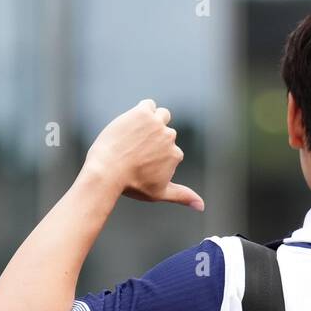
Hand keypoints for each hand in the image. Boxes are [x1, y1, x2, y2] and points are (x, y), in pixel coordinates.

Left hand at [83, 99, 203, 209]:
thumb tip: (202, 206)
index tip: (141, 164)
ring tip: (137, 132)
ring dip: (153, 120)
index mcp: (175, 155)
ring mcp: (157, 124)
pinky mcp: (142, 112)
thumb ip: (183, 196)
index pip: (171, 150)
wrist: (108, 171)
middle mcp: (170, 138)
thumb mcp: (160, 193)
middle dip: (154, 139)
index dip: (157, 156)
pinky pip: (149, 104)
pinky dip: (144, 109)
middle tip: (135, 150)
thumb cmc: (133, 185)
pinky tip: (134, 120)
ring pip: (162, 115)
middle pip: (166, 132)